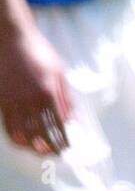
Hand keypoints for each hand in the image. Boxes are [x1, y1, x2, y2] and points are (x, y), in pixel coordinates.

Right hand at [0, 25, 71, 154]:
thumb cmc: (38, 52)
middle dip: (50, 149)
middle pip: (41, 135)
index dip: (64, 141)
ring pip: (23, 134)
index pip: (58, 126)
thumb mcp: (59, 73)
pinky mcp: (1, 99)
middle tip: (55, 153)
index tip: (68, 148)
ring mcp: (13, 100)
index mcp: (48, 93)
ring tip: (40, 150)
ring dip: (33, 147)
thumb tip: (72, 122)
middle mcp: (30, 100)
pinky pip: (8, 125)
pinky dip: (16, 137)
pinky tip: (23, 141)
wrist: (11, 36)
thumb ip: (66, 99)